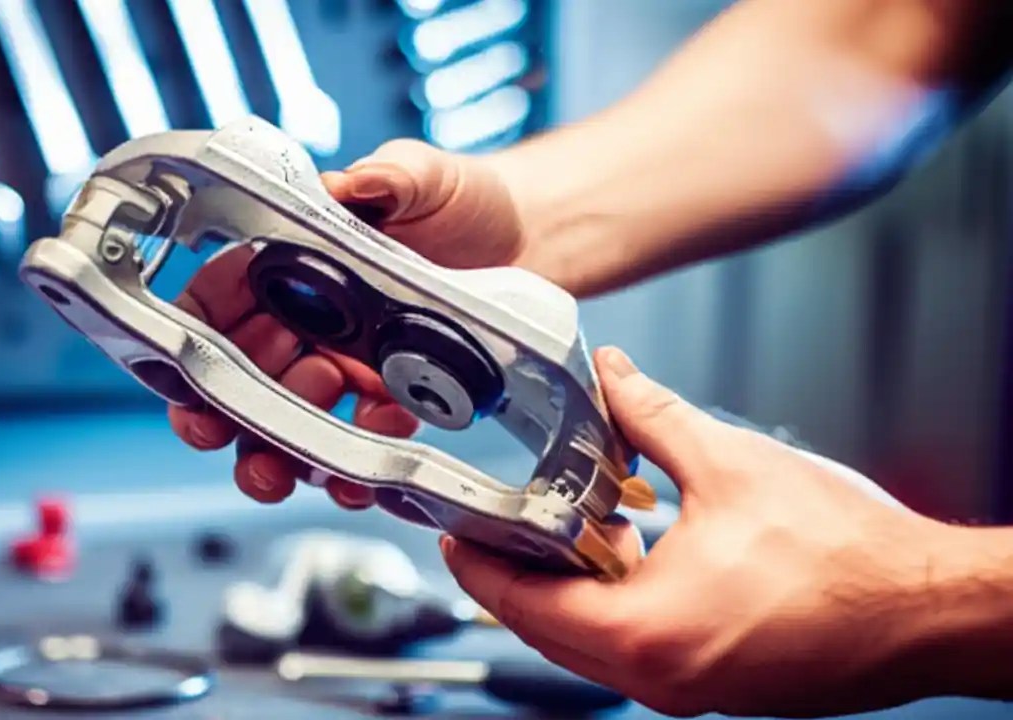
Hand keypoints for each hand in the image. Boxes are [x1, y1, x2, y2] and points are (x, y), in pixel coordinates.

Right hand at [168, 139, 527, 508]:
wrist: (529, 241)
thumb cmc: (463, 199)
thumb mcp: (425, 177)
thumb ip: (389, 179)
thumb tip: (356, 185)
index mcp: (292, 260)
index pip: (217, 298)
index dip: (187, 335)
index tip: (180, 372)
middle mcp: (306, 318)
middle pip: (235, 374)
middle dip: (217, 412)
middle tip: (219, 433)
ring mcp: (341, 365)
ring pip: (284, 423)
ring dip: (274, 452)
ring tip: (286, 466)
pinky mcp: (386, 400)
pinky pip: (355, 446)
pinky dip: (352, 467)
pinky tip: (366, 474)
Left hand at [441, 346, 956, 717]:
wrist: (929, 610)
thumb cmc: (851, 558)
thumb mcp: (731, 464)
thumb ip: (652, 417)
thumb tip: (609, 377)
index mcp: (645, 633)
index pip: (522, 604)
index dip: (476, 565)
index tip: (451, 535)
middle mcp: (659, 679)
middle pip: (546, 630)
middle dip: (513, 574)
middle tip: (491, 526)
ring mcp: (688, 691)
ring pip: (591, 643)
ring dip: (568, 585)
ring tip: (566, 523)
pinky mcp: (716, 685)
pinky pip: (636, 649)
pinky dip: (615, 603)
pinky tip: (631, 551)